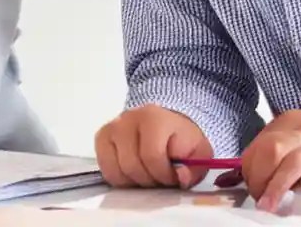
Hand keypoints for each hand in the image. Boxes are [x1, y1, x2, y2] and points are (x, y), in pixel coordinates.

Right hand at [95, 104, 213, 188]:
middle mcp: (127, 119)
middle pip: (131, 165)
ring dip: (134, 180)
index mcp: (154, 118)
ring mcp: (112, 128)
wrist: (167, 124)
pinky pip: (106, 169)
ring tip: (147, 174)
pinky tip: (133, 173)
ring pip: (116, 170)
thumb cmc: (182, 140)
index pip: (151, 156)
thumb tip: (181, 177)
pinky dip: (120, 178)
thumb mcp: (199, 153)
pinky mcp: (101, 138)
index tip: (173, 176)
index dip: (163, 174)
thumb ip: (194, 168)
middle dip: (149, 179)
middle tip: (160, 178)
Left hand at [235, 110, 300, 211]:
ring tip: (264, 201)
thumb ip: (280, 160)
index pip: (254, 146)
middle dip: (253, 177)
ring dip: (263, 181)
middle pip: (260, 150)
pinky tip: (274, 200)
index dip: (247, 171)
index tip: (248, 190)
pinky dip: (280, 184)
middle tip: (258, 197)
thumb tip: (250, 180)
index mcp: (286, 122)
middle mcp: (297, 124)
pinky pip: (296, 165)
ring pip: (273, 153)